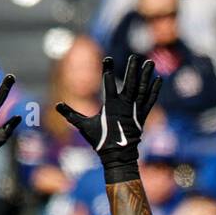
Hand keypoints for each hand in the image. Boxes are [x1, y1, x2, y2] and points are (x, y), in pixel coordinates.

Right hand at [56, 54, 160, 183]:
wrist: (118, 157)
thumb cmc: (100, 141)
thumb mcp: (84, 127)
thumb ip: (71, 115)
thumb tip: (57, 106)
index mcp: (110, 106)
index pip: (109, 84)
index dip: (108, 70)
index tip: (108, 59)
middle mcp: (124, 106)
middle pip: (130, 83)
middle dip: (132, 69)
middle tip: (134, 57)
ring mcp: (134, 110)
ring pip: (142, 89)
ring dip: (146, 76)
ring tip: (150, 62)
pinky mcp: (142, 116)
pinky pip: (150, 100)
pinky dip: (154, 90)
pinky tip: (159, 79)